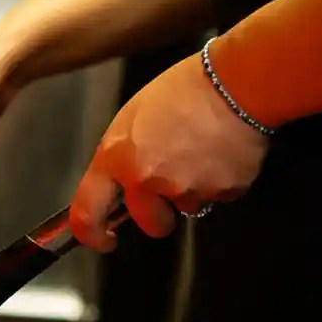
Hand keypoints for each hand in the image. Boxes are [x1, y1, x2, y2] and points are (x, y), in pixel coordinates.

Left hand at [70, 53, 268, 251]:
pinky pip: (219, 196)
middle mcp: (145, 179)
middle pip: (148, 222)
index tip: (104, 238)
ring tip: (202, 154)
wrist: (234, 83)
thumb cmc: (182, 91)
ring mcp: (184, 188)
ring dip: (193, 190)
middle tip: (169, 194)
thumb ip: (122, 155)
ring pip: (187, 206)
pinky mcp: (221, 191)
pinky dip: (221, 181)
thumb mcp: (132, 119)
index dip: (92, 233)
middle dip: (159, 217)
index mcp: (116, 157)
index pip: (87, 211)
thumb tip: (122, 181)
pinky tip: (223, 153)